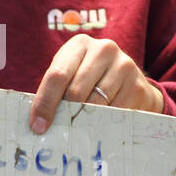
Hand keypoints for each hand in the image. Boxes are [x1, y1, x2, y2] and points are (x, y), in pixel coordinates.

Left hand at [29, 35, 163, 133]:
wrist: (132, 82)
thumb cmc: (92, 80)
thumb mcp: (72, 76)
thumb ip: (56, 91)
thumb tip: (38, 123)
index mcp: (79, 45)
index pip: (57, 75)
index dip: (45, 103)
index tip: (38, 126)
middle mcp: (103, 49)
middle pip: (75, 92)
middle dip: (64, 114)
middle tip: (61, 130)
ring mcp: (123, 66)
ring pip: (94, 104)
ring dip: (84, 120)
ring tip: (82, 125)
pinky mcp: (137, 86)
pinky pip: (114, 113)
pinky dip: (104, 123)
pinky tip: (102, 123)